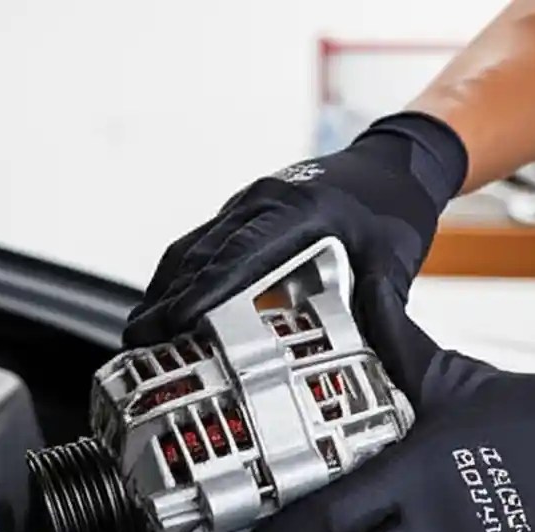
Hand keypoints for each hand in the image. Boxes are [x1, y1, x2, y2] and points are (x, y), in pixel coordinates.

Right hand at [122, 112, 466, 346]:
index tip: (174, 324)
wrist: (396, 162)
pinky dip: (179, 276)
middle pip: (202, 254)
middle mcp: (262, 201)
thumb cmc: (394, 207)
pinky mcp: (245, 212)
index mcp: (296, 210)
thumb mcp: (395, 262)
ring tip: (140, 334)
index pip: (239, 257)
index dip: (203, 293)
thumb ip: (385, 311)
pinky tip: (167, 307)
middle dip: (166, 300)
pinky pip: (202, 243)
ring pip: (192, 247)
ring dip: (164, 289)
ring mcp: (249, 204)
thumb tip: (390, 365)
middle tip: (138, 343)